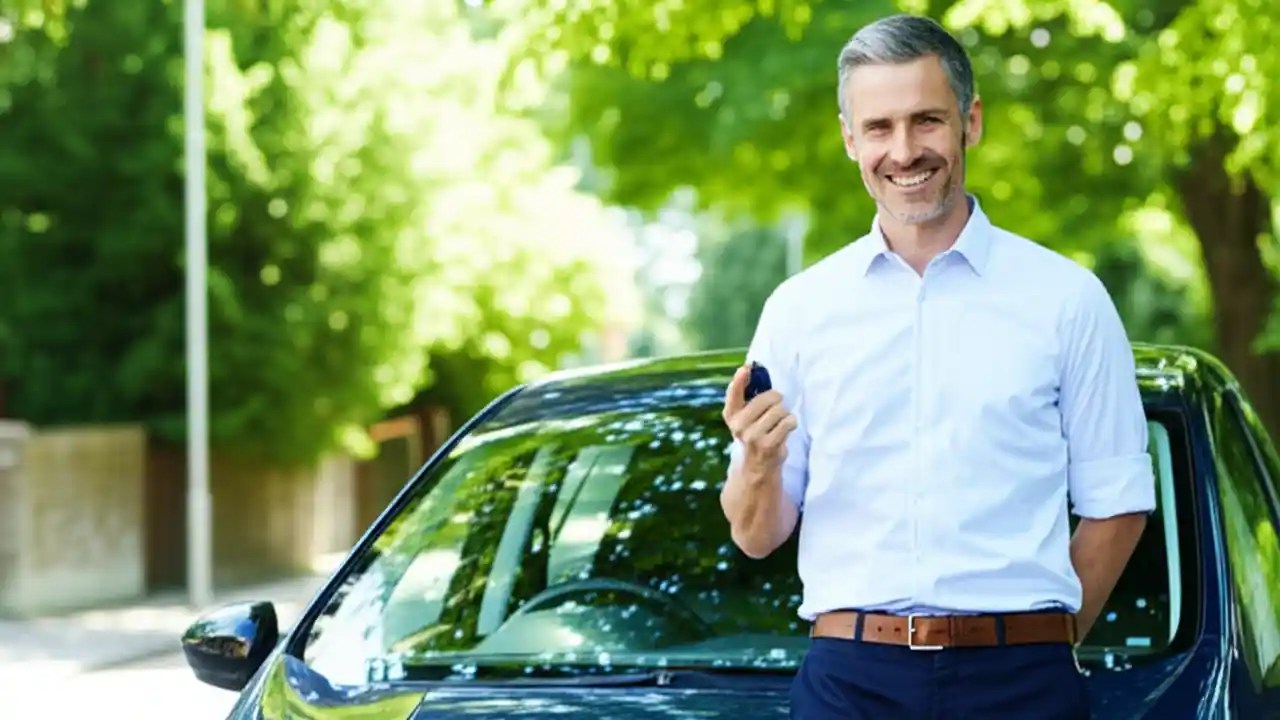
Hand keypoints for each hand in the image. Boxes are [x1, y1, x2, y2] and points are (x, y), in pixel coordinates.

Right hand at [722, 364, 797, 478]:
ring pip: (779, 410)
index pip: (733, 393)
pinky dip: (791, 423)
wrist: (757, 466)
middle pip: (767, 398)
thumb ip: (748, 394)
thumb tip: (752, 369)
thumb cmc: (755, 432)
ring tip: (778, 423)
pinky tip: (785, 430)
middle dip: (776, 400)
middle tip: (775, 408)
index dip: (739, 379)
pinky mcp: (767, 445)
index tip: (746, 368)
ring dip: (784, 414)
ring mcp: (752, 435)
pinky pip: (787, 422)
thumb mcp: (747, 415)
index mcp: (731, 414)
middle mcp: (738, 425)